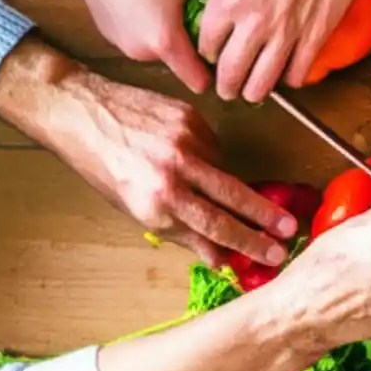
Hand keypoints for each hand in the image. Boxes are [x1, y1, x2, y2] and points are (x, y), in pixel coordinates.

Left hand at [0, 39, 295, 265]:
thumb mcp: (135, 210)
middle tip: (290, 231)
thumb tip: (219, 257)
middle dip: (265, 218)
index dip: (249, 243)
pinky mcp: (189, 118)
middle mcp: (173, 173)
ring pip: (226, 172)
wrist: (79, 112)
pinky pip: (214, 146)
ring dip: (234, 186)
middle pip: (233, 200)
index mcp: (156, 203)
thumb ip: (181, 233)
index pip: (215, 229)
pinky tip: (196, 160)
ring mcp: (184, 142)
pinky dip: (211, 157)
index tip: (274, 253)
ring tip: (231, 193)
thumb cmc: (102, 166)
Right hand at [58, 0, 214, 92]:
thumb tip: (229, 11)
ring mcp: (120, 44)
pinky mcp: (105, 32)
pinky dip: (145, 25)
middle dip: (189, 44)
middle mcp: (141, 53)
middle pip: (178, 63)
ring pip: (157, 50)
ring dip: (167, 34)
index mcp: (166, 43)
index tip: (221, 53)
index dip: (215, 71)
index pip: (199, 82)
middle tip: (192, 12)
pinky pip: (137, 37)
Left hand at [199, 0, 370, 101]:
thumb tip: (234, 13)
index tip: (214, 59)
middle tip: (230, 89)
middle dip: (228, 86)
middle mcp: (253, 20)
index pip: (207, 46)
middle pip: (231, 73)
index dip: (209, 57)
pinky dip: (291, 79)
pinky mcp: (317, 34)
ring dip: (256, 92)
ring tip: (255, 92)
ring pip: (263, 82)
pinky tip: (289, 74)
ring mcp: (287, 31)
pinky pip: (298, 73)